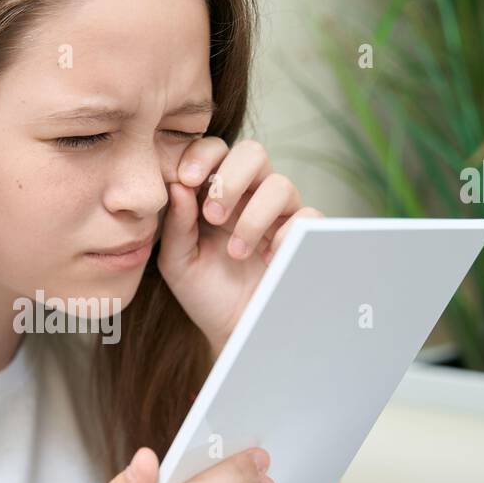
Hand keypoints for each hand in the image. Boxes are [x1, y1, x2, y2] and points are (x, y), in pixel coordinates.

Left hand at [157, 137, 322, 354]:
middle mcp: (250, 195)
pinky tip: (267, 260)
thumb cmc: (204, 291)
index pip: (214, 151)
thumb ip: (176, 224)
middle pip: (253, 152)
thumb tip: (178, 185)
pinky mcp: (302, 238)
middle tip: (212, 214)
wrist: (232, 330)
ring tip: (236, 252)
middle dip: (231, 177)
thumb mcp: (178, 261)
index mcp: (215, 192)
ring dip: (254, 216)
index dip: (202, 156)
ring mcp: (279, 214)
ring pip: (281, 184)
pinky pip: (308, 218)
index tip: (186, 179)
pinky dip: (287, 236)